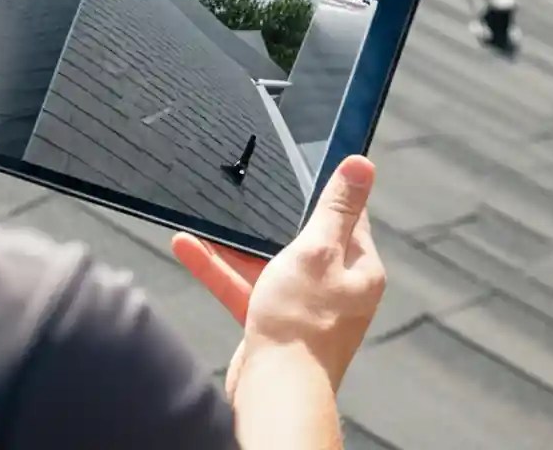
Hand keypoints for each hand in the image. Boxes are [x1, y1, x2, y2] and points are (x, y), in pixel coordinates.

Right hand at [172, 155, 384, 396]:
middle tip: (249, 196)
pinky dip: (220, 271)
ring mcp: (304, 308)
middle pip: (303, 241)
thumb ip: (335, 207)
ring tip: (202, 223)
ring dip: (233, 246)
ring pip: (266, 265)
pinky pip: (246, 288)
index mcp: (359, 269)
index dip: (328, 194)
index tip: (309, 169)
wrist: (276, 389)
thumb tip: (362, 164)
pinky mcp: (273, 324)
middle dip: (269, 222)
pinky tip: (189, 250)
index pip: (349, 218)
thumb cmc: (302, 323)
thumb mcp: (318, 249)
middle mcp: (337, 289)